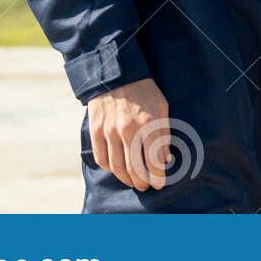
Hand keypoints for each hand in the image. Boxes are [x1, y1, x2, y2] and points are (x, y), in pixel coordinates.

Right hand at [86, 76, 169, 191]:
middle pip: (134, 168)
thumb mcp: (162, 107)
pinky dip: (110, 168)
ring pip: (117, 167)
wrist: (116, 74)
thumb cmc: (145, 91)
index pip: (154, 161)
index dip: (158, 176)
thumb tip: (165, 160)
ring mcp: (109, 131)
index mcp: (148, 123)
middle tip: (146, 186)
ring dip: (126, 179)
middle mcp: (128, 130)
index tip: (160, 183)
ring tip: (133, 182)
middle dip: (142, 181)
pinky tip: (117, 170)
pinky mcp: (95, 130)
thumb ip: (164, 134)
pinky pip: (101, 158)